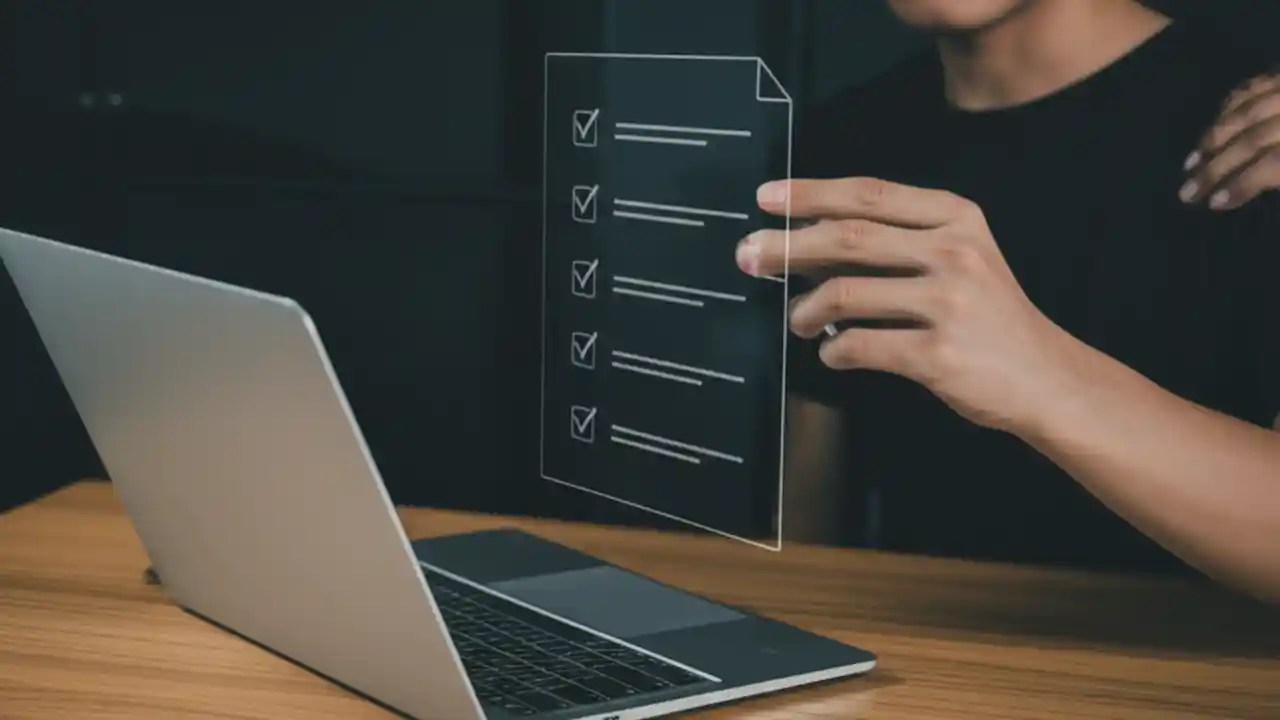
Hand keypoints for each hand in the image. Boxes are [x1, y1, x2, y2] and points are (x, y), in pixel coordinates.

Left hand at [739, 178, 1092, 433]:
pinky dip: (832, 350)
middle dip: (786, 246)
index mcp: (955, 218)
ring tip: (795, 319)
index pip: (868, 194)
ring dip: (804, 308)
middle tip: (749, 256)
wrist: (1045, 376)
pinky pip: (859, 345)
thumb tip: (805, 241)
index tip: (766, 199)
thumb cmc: (988, 316)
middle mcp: (954, 253)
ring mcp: (948, 304)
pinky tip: (830, 352)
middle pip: (848, 238)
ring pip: (845, 294)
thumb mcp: (958, 258)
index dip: (810, 194)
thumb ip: (893, 244)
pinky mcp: (938, 355)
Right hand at [1182, 71, 1279, 210]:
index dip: (1243, 184)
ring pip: (1247, 110)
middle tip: (1187, 191)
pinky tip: (1217, 119)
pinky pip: (1256, 85)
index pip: (1272, 164)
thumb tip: (1265, 185)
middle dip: (1217, 167)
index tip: (1214, 204)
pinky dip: (1232, 104)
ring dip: (1215, 137)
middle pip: (1252, 139)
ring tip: (1192, 161)